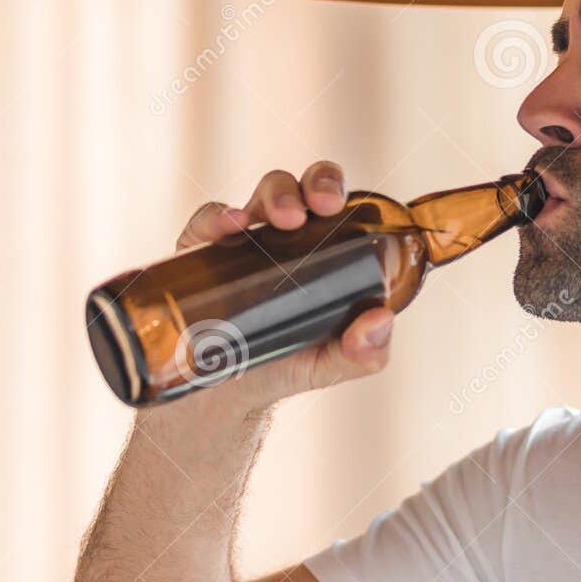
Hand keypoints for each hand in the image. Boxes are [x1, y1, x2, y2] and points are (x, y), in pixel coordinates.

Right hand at [166, 161, 394, 412]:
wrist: (225, 396)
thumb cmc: (287, 365)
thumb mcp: (333, 363)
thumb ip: (366, 351)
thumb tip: (379, 319)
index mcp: (321, 248)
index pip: (330, 200)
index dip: (332, 187)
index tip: (334, 205)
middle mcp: (283, 236)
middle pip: (298, 188)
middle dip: (311, 184)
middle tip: (315, 209)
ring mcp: (242, 242)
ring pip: (259, 198)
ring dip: (274, 196)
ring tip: (281, 218)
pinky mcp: (201, 254)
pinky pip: (208, 222)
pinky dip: (218, 216)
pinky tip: (230, 226)